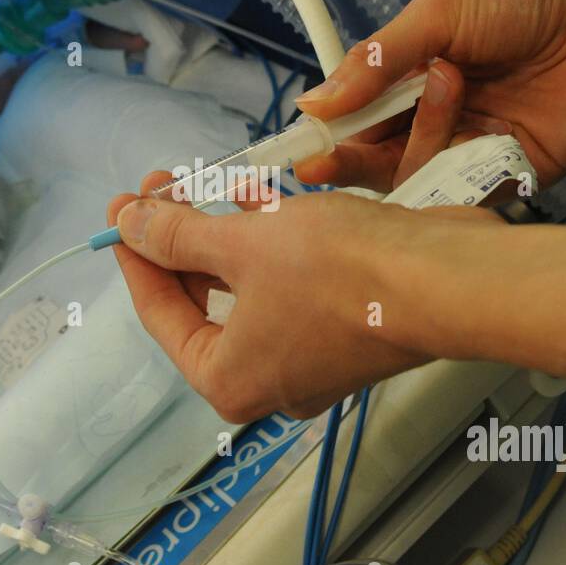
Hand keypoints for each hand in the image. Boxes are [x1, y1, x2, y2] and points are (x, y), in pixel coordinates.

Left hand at [107, 175, 502, 421]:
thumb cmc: (341, 272)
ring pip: (247, 289)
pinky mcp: (345, 329)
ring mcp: (310, 358)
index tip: (120, 210)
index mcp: (228, 379)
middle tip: (161, 187)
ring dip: (225, 235)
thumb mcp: (242, 242)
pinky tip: (261, 198)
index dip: (135, 254)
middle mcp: (267, 380)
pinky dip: (271, 243)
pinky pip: (289, 284)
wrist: (445, 280)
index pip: (159, 313)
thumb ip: (178, 235)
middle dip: (180, 239)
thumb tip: (129, 226)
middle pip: (201, 303)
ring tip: (207, 184)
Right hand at [295, 0, 565, 190]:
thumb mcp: (437, 13)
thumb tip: (314, 102)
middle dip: (356, 162)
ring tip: (451, 82)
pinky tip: (468, 137)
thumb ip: (377, 61)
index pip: (360, 123)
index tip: (304, 153)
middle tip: (329, 162)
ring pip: (424, 179)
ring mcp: (481, 147)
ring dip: (422, 140)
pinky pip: (477, 194)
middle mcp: (444, 119)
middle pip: (385, 161)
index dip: (332, 141)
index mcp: (415, 80)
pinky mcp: (523, 170)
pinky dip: (462, 181)